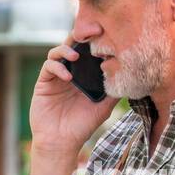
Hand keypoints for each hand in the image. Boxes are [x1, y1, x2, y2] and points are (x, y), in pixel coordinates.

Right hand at [28, 37, 117, 155]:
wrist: (61, 142)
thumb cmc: (82, 126)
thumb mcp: (104, 107)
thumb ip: (113, 90)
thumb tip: (130, 75)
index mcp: (84, 75)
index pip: (88, 51)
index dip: (94, 40)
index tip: (105, 33)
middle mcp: (70, 72)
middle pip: (72, 45)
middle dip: (80, 36)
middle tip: (92, 32)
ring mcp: (56, 76)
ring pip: (58, 52)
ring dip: (66, 49)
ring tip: (75, 56)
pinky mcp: (44, 82)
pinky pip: (48, 66)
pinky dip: (57, 67)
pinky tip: (67, 77)